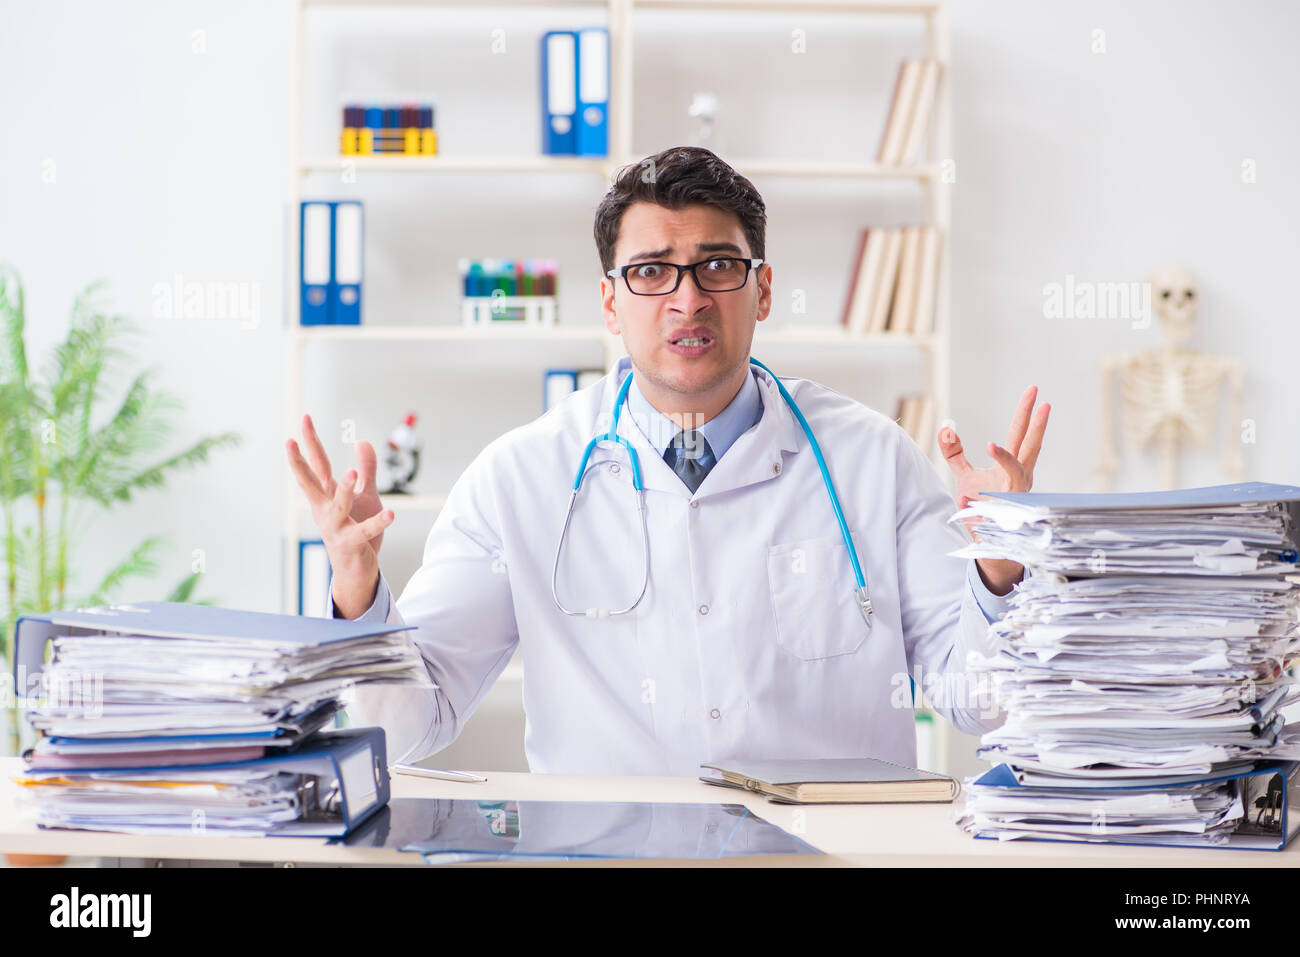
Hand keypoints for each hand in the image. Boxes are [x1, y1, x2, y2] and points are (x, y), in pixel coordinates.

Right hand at [286, 414, 392, 615]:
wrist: (355, 569)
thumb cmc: (357, 528)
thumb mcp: (365, 495)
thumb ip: (366, 469)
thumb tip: (362, 441)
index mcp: (327, 496)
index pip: (318, 464)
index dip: (311, 442)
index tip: (304, 419)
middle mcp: (325, 509)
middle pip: (311, 481)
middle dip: (300, 460)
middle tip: (292, 439)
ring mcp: (336, 527)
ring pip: (338, 506)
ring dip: (344, 490)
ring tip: (351, 472)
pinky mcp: (351, 543)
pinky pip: (365, 532)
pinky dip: (378, 523)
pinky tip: (391, 514)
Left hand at [937, 385, 1050, 594]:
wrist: (986, 538)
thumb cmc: (980, 506)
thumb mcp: (964, 476)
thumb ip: (954, 452)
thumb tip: (946, 428)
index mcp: (1012, 465)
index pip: (1020, 434)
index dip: (1026, 414)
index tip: (1033, 393)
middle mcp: (1021, 474)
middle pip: (1029, 442)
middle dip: (1036, 419)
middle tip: (1041, 396)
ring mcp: (1019, 488)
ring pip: (1025, 459)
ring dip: (1024, 441)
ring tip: (1016, 425)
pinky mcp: (1012, 501)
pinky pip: (1009, 479)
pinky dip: (1002, 460)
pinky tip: (990, 446)